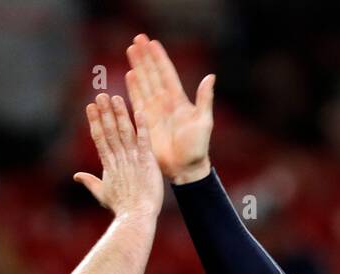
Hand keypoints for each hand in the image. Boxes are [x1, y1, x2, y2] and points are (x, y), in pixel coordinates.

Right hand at [73, 93, 162, 219]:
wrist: (135, 217)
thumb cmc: (121, 208)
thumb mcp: (102, 194)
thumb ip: (90, 182)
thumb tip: (76, 176)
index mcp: (108, 164)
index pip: (99, 138)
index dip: (95, 121)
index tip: (90, 106)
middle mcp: (118, 159)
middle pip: (109, 131)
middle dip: (104, 113)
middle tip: (100, 95)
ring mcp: (132, 159)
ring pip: (124, 132)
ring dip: (119, 114)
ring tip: (114, 97)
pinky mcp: (146, 162)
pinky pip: (143, 140)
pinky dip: (141, 126)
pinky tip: (139, 110)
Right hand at [125, 33, 215, 183]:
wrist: (186, 169)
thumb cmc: (198, 148)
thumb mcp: (204, 122)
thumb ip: (204, 100)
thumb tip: (210, 77)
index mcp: (179, 100)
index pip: (167, 74)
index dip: (159, 58)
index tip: (152, 42)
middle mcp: (165, 103)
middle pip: (153, 74)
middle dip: (145, 57)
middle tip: (137, 39)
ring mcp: (154, 112)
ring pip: (144, 84)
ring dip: (137, 68)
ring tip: (131, 51)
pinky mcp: (145, 123)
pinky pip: (137, 102)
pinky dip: (133, 89)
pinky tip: (129, 75)